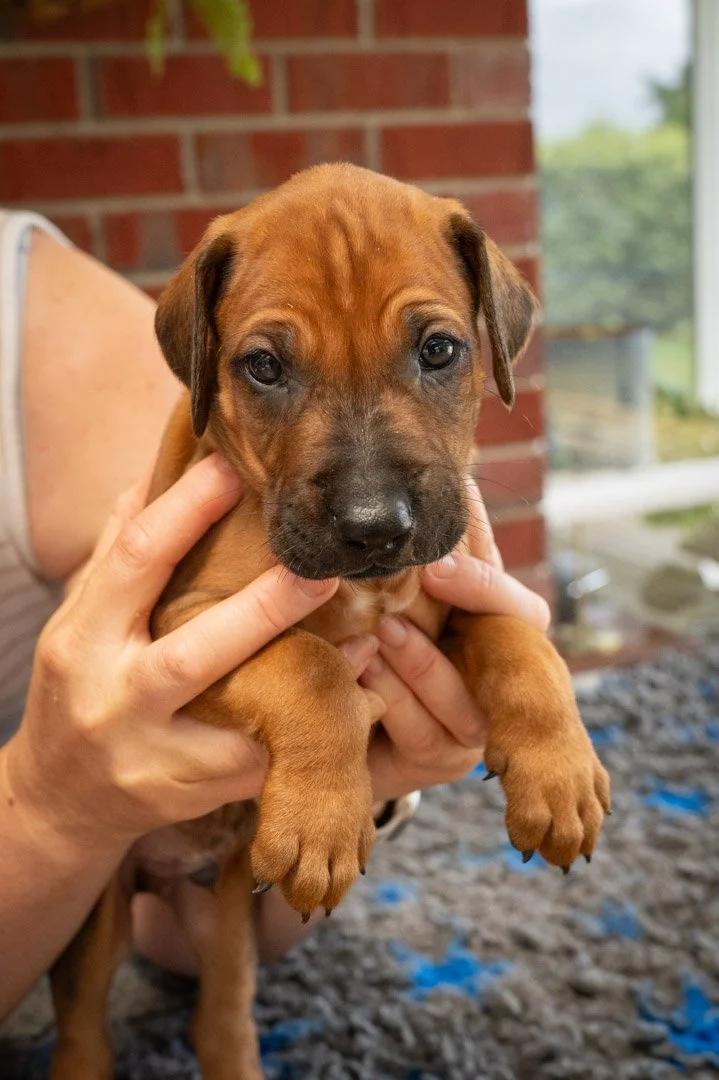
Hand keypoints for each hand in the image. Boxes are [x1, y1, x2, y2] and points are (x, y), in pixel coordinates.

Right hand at [3, 454, 341, 855]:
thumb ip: (118, 556)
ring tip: (365, 639)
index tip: (235, 468)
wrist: (60, 797)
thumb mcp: (79, 620)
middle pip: (194, 651)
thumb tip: (154, 475)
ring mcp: (152, 755)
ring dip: (305, 675)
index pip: (136, 561)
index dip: (186, 509)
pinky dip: (308, 727)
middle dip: (264, 608)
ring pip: (237, 714)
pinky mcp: (188, 794)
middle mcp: (114, 698)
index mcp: (83, 638)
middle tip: (323, 568)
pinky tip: (355, 698)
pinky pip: (260, 761)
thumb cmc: (76, 688)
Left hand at [362, 481, 550, 801]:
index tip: (436, 561)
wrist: (362, 718)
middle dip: (452, 623)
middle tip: (401, 600)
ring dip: (413, 665)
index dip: (480, 583)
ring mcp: (474, 731)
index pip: (516, 608)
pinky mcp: (437, 765)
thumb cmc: (400, 635)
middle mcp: (502, 687)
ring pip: (452, 700)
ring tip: (374, 634)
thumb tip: (460, 474)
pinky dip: (387, 703)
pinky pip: (417, 734)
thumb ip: (451, 550)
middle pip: (495, 660)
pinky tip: (358, 675)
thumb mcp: (429, 591)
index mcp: (509, 636)